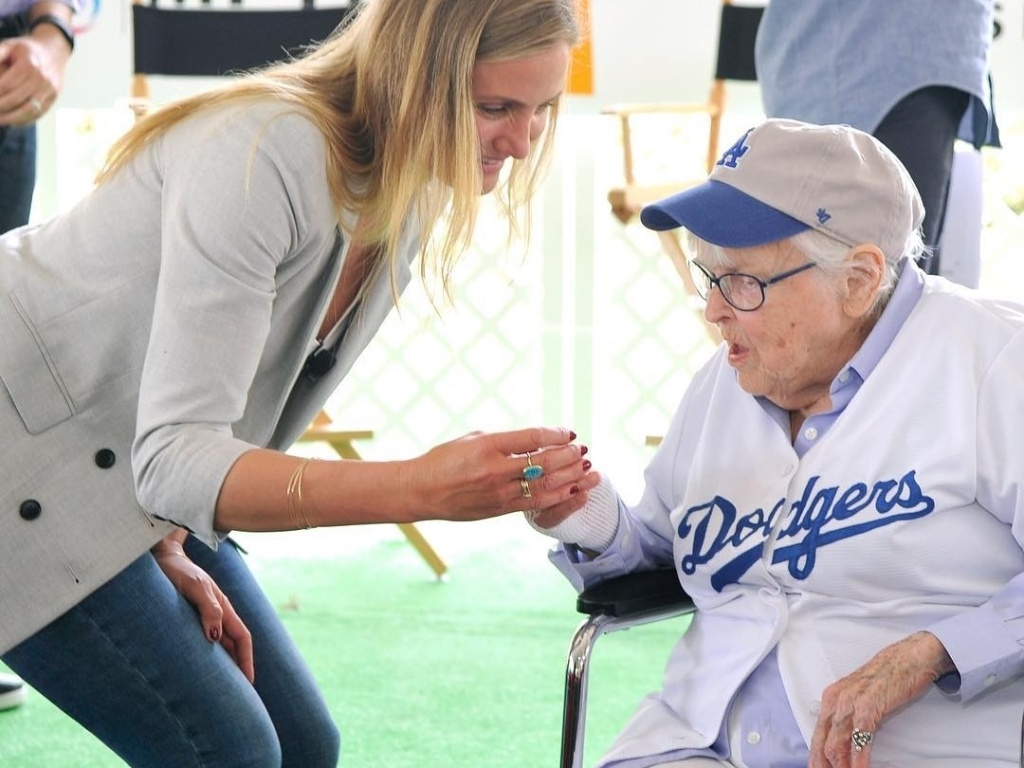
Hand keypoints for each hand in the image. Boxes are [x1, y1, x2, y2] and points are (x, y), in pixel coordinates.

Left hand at [0, 33, 69, 125]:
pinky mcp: (53, 98)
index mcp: (28, 64)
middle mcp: (41, 78)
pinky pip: (38, 114)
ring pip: (29, 110)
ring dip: (12, 118)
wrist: (53, 51)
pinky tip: (12, 121)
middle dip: (0, 108)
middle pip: (17, 99)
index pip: (7, 85)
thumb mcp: (8, 46)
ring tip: (0, 121)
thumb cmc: (25, 50)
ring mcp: (49, 90)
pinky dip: (24, 121)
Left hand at [151, 533, 255, 682]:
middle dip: (239, 667)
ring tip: (222, 686)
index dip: (247, 660)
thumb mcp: (195, 588)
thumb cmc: (178, 571)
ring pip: (220, 644)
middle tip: (239, 693)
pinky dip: (208, 655)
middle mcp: (218, 613)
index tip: (249, 682)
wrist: (162, 557)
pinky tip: (201, 666)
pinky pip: (204, 639)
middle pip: (234, 644)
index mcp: (224, 607)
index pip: (242, 638)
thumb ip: (208, 609)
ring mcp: (205, 615)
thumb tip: (216, 636)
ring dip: (224, 663)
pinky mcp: (190, 617)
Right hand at [400, 426, 598, 521]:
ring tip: (589, 469)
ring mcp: (499, 492)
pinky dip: (559, 496)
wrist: (421, 491)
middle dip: (569, 455)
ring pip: (545, 485)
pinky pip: (536, 504)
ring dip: (571, 477)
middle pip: (544, 462)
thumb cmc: (444, 460)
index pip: (532, 437)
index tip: (568, 432)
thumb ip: (504, 440)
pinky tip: (575, 490)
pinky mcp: (500, 509)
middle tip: (583, 449)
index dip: (555, 434)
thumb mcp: (472, 438)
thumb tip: (535, 440)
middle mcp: (496, 469)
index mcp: (488, 445)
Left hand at [809, 631, 954, 766]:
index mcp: (831, 698)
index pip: (817, 734)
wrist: (908, 659)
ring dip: (841, 765)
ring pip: (837, 742)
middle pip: (822, 741)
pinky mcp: (868, 706)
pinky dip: (859, 758)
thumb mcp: (859, 697)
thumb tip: (842, 743)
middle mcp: (836, 699)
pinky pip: (860, 737)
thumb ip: (848, 717)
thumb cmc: (886, 679)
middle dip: (824, 764)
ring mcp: (850, 702)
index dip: (815, 757)